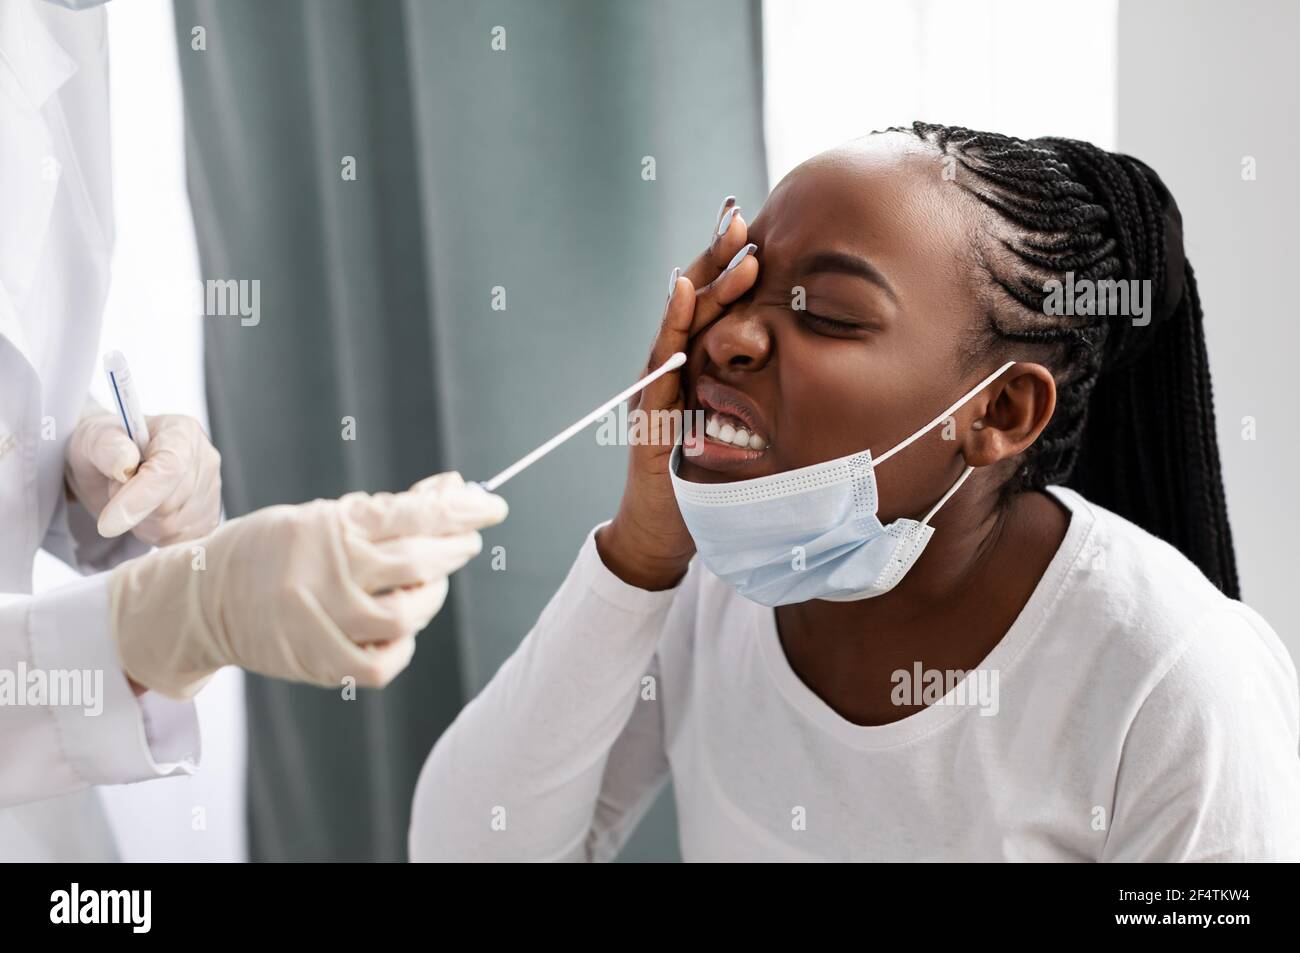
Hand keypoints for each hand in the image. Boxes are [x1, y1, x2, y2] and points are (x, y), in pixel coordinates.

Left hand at [65, 411, 221, 545]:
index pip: (171, 469)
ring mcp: (212, 490)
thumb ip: (106, 448)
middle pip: (170, 505)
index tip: (107, 523)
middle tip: (118, 490)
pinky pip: (182, 542)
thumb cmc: (105, 449)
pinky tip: (149, 517)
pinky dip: (156, 537)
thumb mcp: (92, 439)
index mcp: (181, 432)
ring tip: (134, 502)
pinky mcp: (210, 517)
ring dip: (142, 524)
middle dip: (133, 508)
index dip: (140, 498)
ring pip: (175, 528)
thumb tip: (125, 464)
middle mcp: (205, 459)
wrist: (114, 468)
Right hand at [109, 472, 507, 698]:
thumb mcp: (323, 515)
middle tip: (466, 542)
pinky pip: (381, 662)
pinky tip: (398, 629)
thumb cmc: (274, 548)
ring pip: (407, 614)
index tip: (492, 506)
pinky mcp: (315, 659)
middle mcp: (327, 571)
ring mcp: (321, 618)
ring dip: (432, 597)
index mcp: (330, 527)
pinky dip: (402, 646)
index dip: (462, 510)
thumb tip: (451, 488)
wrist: (203, 597)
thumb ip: (389, 508)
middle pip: (419, 562)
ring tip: (428, 585)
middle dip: (456, 549)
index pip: (413, 514)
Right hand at [596, 197, 759, 588]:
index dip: (728, 271)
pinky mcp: (648, 416)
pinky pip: (660, 364)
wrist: (663, 532)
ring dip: (704, 284)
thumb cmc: (704, 483)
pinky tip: (681, 294)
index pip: (712, 312)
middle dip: (718, 262)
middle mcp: (672, 372)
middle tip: (741, 220)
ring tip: (729, 249)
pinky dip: (671, 327)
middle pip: (694, 307)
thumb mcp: (737, 432)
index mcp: (696, 371)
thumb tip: (803, 371)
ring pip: (679, 325)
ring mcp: (656, 391)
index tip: (753, 229)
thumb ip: (753, 398)